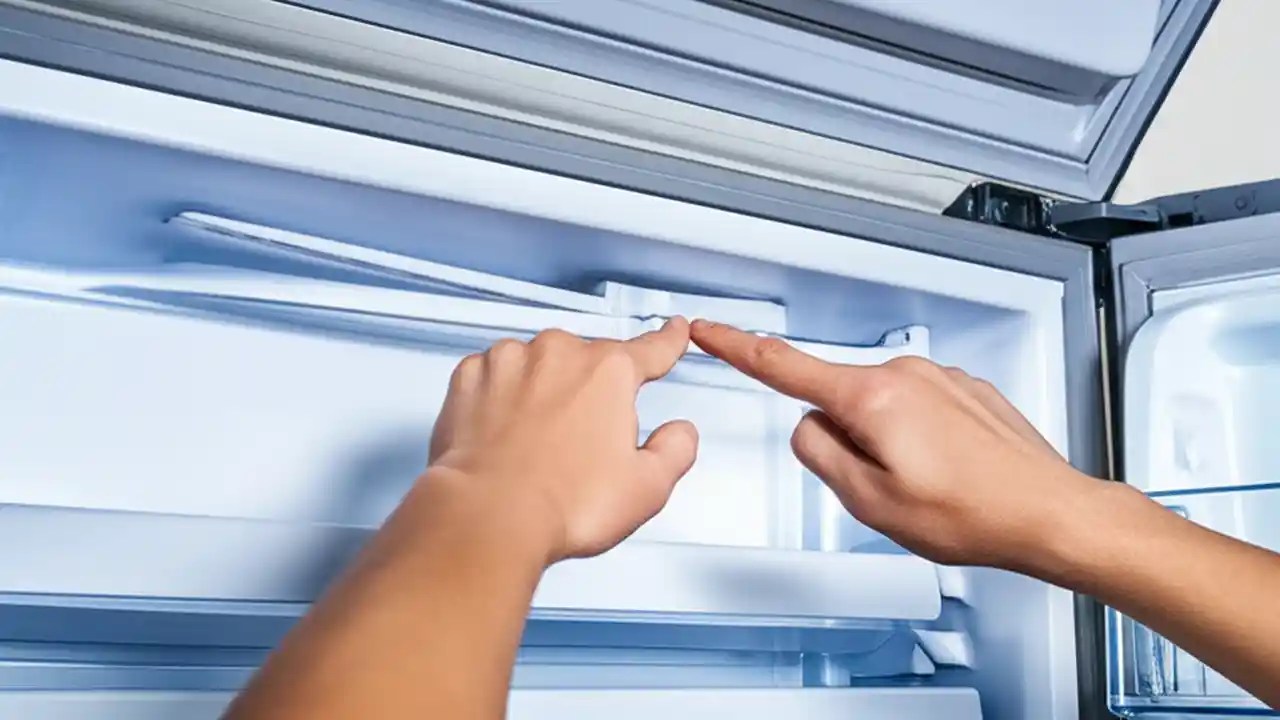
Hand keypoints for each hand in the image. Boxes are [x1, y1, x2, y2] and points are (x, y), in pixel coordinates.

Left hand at [426, 318, 698, 563]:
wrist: (487, 515)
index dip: (667, 341)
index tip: (673, 331)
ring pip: (538, 366)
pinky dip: (501, 397)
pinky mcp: (470, 375)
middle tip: (582, 447)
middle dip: (589, 395)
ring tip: (538, 446)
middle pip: (587, 363)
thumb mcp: (647, 488)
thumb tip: (679, 432)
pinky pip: (495, 375)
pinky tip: (505, 434)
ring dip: (543, 393)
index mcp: (609, 372)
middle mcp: (559, 353)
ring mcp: (510, 360)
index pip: (651, 349)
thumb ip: (675, 450)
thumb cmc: (563, 504)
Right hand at [691, 320, 1100, 572]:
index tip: (709, 330)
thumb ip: (819, 454)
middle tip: (888, 488)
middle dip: (847, 442)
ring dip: (888, 443)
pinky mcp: (965, 388)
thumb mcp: (870, 501)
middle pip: (838, 402)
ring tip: (930, 485)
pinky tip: (951, 471)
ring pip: (880, 409)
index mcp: (873, 398)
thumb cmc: (971, 514)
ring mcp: (939, 377)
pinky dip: (921, 440)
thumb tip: (807, 425)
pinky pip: (917, 410)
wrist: (1049, 513)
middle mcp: (905, 373)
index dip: (738, 348)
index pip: (785, 367)